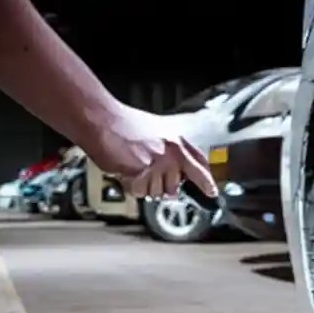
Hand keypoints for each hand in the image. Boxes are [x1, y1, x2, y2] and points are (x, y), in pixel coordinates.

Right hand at [84, 103, 215, 199]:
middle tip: (146, 170)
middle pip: (175, 188)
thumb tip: (177, 171)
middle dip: (161, 185)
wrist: (102, 120)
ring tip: (133, 166)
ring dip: (144, 185)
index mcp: (177, 141)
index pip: (200, 166)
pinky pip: (139, 192)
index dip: (206, 182)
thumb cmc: (122, 123)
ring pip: (156, 193)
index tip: (211, 192)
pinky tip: (125, 169)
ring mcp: (158, 163)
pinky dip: (130, 185)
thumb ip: (170, 151)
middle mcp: (172, 152)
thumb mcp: (157, 132)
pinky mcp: (143, 172)